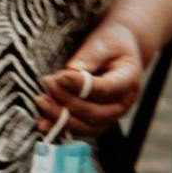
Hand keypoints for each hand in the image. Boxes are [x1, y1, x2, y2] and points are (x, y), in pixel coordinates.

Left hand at [40, 18, 149, 136]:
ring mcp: (111, 116)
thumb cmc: (111, 43)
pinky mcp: (97, 122)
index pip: (106, 89)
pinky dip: (60, 126)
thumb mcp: (103, 42)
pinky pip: (79, 130)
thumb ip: (89, 56)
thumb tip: (70, 73)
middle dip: (68, 101)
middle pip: (96, 113)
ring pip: (87, 127)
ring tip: (41, 101)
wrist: (118, 52)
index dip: (81, 85)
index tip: (60, 76)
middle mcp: (124, 104)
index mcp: (129, 80)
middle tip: (48, 82)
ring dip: (62, 117)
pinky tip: (42, 122)